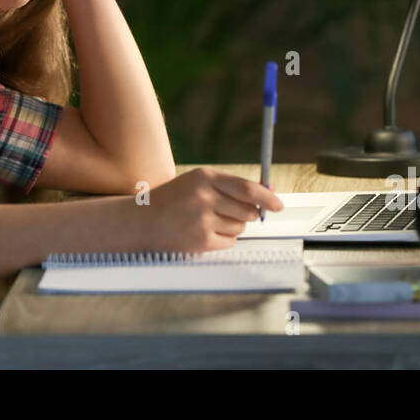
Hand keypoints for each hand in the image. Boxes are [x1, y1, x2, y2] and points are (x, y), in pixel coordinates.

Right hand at [131, 167, 283, 253]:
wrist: (142, 221)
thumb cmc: (172, 200)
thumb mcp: (197, 183)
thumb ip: (230, 186)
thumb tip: (268, 192)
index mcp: (205, 177)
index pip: (247, 188)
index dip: (267, 198)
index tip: (278, 205)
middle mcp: (205, 197)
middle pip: (248, 211)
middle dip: (247, 214)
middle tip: (228, 213)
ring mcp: (203, 220)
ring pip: (240, 227)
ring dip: (232, 227)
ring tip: (208, 221)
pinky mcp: (202, 241)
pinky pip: (229, 242)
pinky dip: (222, 239)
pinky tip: (203, 232)